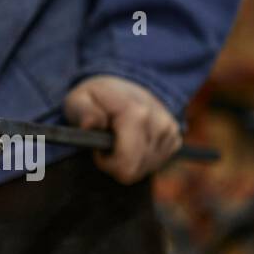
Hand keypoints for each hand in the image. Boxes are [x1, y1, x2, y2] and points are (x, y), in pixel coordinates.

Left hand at [63, 75, 181, 183]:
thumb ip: (82, 112)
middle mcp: (159, 123)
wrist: (126, 82)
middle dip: (115, 163)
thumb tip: (90, 124)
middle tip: (106, 144)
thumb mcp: (79, 99)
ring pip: (143, 170)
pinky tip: (133, 140)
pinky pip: (153, 164)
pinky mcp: (174, 139)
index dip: (105, 162)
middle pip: (133, 171)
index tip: (98, 146)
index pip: (125, 165)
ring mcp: (170, 132)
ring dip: (127, 160)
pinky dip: (140, 158)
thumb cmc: (97, 97)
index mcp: (136, 114)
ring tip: (120, 138)